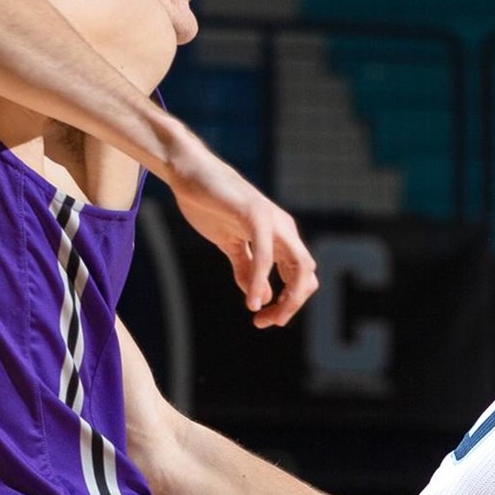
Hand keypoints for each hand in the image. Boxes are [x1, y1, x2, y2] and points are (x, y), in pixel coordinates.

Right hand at [165, 138, 318, 327]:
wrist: (188, 171)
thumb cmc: (209, 203)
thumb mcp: (230, 243)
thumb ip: (246, 268)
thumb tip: (259, 297)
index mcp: (281, 236)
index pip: (300, 276)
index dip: (289, 301)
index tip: (265, 318)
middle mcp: (284, 229)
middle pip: (306, 275)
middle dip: (292, 305)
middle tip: (268, 322)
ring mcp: (273, 221)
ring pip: (298, 266)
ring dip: (286, 298)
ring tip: (263, 316)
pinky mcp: (255, 214)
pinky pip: (267, 253)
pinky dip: (262, 279)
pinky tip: (252, 300)